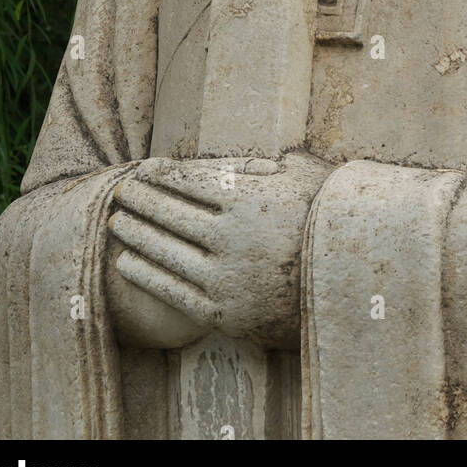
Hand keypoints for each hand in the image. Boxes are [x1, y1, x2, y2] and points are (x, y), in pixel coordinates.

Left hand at [107, 152, 331, 350]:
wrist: (349, 288)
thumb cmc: (327, 222)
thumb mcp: (304, 179)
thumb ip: (271, 163)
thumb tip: (248, 153)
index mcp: (249, 200)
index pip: (191, 182)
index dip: (162, 174)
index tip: (143, 169)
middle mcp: (232, 239)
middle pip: (171, 215)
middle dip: (141, 201)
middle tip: (121, 192)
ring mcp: (225, 279)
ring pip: (165, 252)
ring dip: (135, 235)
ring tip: (118, 224)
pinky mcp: (224, 313)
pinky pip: (172, 291)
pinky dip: (145, 275)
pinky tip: (126, 262)